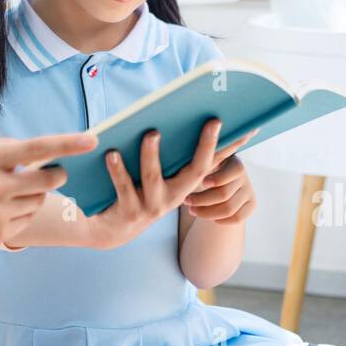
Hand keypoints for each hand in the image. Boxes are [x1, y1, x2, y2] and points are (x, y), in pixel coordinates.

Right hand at [0, 133, 93, 248]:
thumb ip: (5, 147)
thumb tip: (39, 151)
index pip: (37, 147)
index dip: (68, 143)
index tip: (92, 139)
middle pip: (50, 179)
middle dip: (57, 174)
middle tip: (53, 172)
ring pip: (41, 200)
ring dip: (35, 195)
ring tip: (10, 194)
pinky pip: (28, 220)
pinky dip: (22, 214)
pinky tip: (0, 211)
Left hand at [85, 119, 258, 249]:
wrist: (114, 228)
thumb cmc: (136, 189)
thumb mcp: (155, 172)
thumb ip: (169, 150)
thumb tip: (171, 118)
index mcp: (185, 184)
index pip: (212, 163)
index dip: (227, 145)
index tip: (234, 123)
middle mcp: (175, 196)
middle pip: (196, 171)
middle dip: (206, 146)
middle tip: (212, 122)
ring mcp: (154, 206)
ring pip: (154, 176)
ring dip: (152, 153)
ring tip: (151, 133)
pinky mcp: (131, 212)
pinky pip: (125, 187)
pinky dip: (118, 169)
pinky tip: (111, 153)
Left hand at [183, 153, 255, 222]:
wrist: (217, 183)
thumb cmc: (205, 170)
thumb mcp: (204, 163)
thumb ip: (201, 159)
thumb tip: (191, 156)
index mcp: (234, 162)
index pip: (234, 170)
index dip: (218, 178)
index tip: (202, 182)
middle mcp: (245, 177)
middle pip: (225, 194)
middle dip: (202, 199)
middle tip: (186, 200)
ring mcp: (249, 192)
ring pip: (229, 209)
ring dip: (206, 212)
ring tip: (191, 209)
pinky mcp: (251, 205)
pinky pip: (237, 218)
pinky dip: (219, 220)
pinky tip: (205, 216)